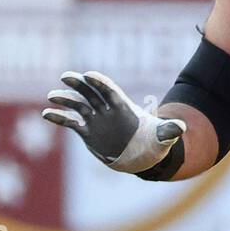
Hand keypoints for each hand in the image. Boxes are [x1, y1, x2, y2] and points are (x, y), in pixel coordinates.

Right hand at [42, 71, 185, 173]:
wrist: (142, 155)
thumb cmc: (154, 143)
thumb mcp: (163, 137)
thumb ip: (169, 131)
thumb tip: (182, 128)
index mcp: (123, 106)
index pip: (110, 90)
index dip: (100, 82)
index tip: (88, 75)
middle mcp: (107, 109)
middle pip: (90, 92)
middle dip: (79, 84)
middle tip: (65, 76)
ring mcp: (96, 119)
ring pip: (78, 105)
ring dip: (65, 100)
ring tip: (52, 97)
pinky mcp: (87, 131)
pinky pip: (71, 122)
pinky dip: (59, 117)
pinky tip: (47, 114)